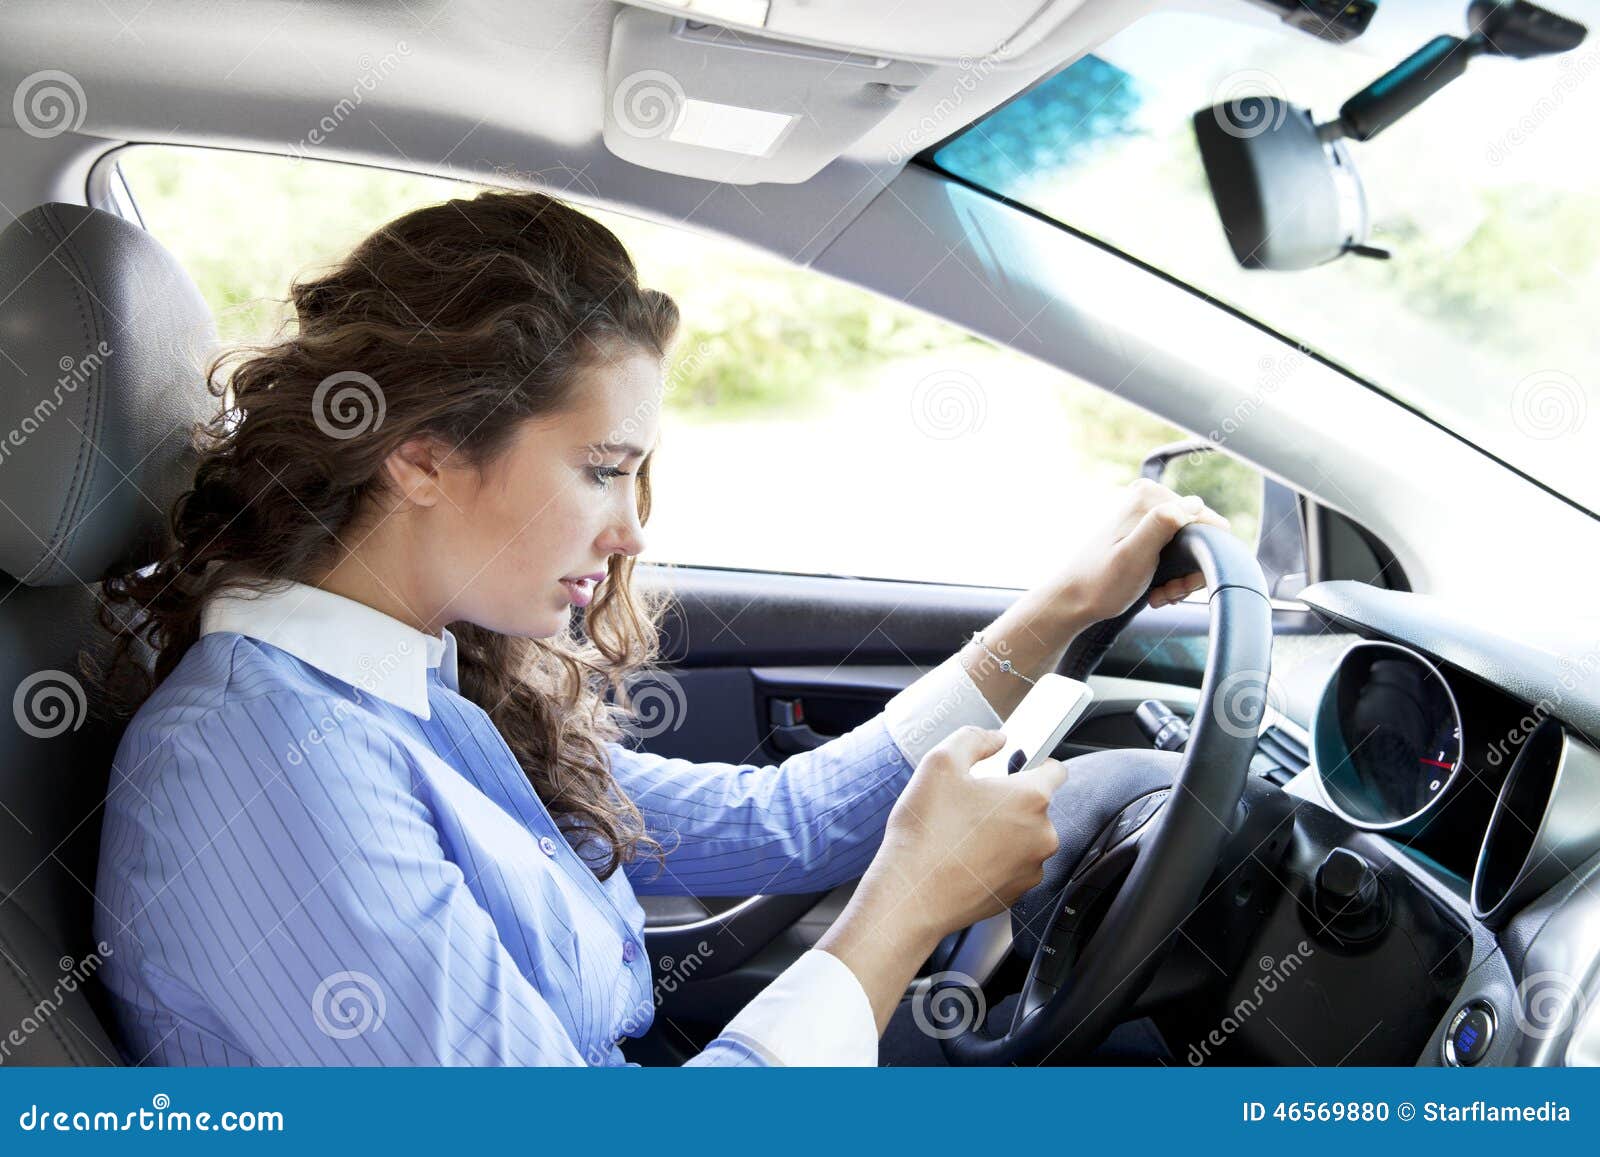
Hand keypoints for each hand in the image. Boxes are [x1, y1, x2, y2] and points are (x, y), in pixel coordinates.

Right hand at [815, 727, 1067, 1032]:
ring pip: (1024, 838)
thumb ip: (973, 739)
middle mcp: (1042, 835)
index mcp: (1031, 798)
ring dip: (1003, 833)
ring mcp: (1032, 868)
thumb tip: (995, 739)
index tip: (1015, 766)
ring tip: (962, 835)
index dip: (1035, 763)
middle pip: (1035, 807)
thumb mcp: (940, 762)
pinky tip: (963, 859)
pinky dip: (994, 861)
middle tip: (969, 804)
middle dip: (1008, 801)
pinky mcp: (1016, 894)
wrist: (913, 894)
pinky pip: (1012, 867)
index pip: (1055, 770)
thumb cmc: (926, 831)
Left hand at [1050, 478, 1230, 619]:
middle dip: (1188, 569)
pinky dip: (1170, 574)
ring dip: (1180, 576)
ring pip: (1187, 547)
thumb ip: (1161, 525)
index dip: (1202, 554)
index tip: (1183, 582)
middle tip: (1169, 592)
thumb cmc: (1100, 583)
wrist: (1073, 600)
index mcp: (1148, 496)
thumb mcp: (1134, 556)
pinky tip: (1156, 589)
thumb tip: (1194, 503)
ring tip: (1160, 594)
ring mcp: (1144, 513)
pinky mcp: (1141, 530)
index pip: (1204, 520)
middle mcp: (1147, 497)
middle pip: (1196, 534)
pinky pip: (1172, 551)